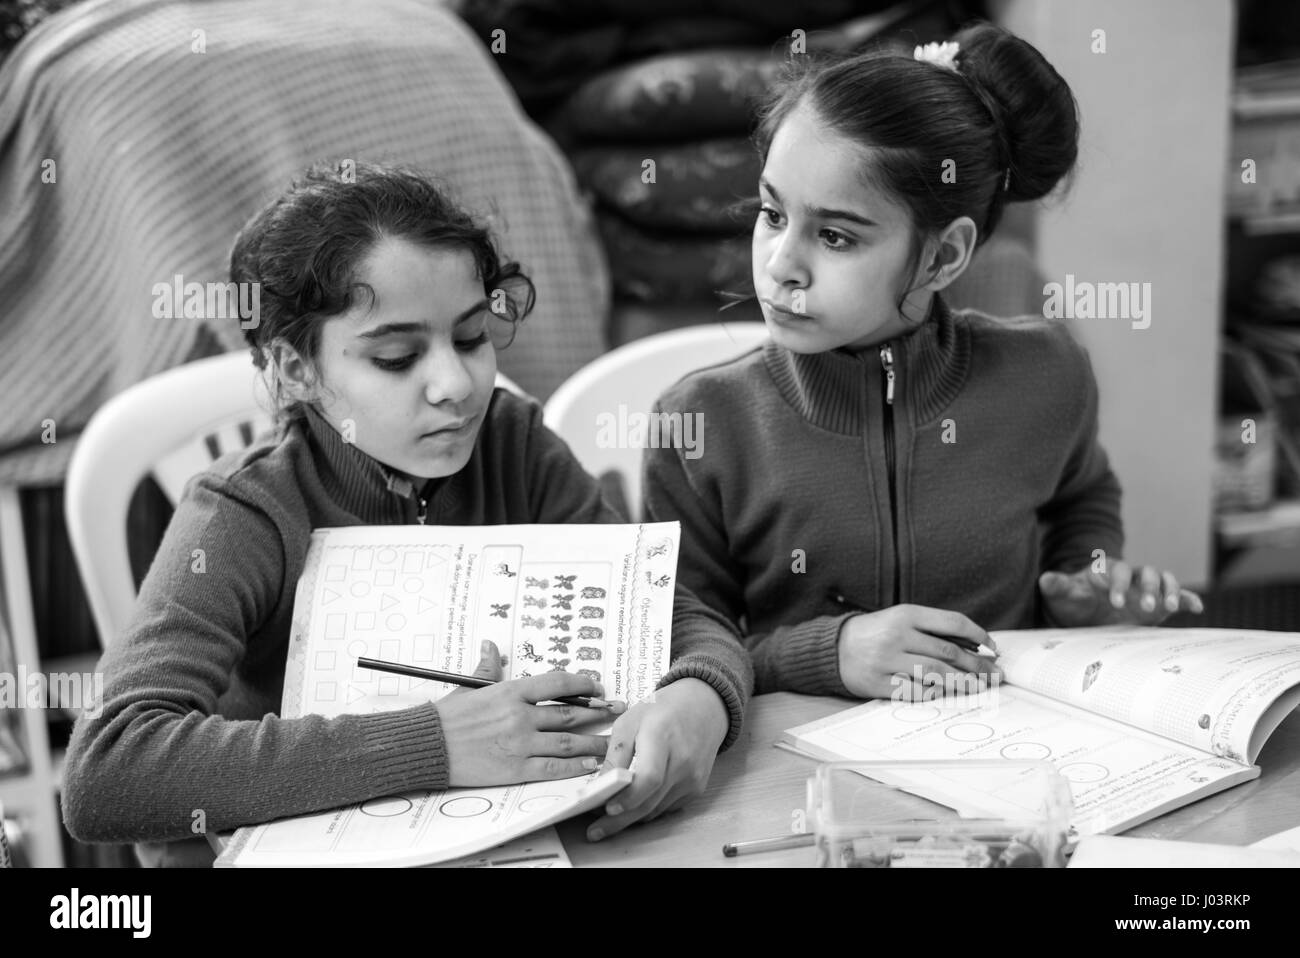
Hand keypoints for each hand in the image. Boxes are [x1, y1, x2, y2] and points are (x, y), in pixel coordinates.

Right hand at [438, 641, 611, 785]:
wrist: (426, 745)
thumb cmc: (446, 717)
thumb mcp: (468, 687)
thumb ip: (487, 667)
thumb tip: (490, 645)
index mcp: (510, 691)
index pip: (557, 683)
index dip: (583, 683)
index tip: (598, 686)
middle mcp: (519, 715)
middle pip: (569, 713)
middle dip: (598, 712)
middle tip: (619, 711)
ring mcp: (519, 743)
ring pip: (567, 741)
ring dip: (594, 742)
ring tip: (614, 743)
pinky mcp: (514, 769)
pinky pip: (552, 767)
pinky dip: (575, 766)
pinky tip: (591, 765)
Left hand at [585, 677, 728, 841]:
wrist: (703, 706)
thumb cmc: (663, 710)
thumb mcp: (630, 720)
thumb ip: (616, 753)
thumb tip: (598, 785)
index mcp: (662, 737)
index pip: (650, 776)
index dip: (629, 796)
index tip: (607, 807)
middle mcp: (682, 761)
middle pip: (650, 800)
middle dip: (620, 820)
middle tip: (594, 832)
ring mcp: (693, 778)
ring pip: (656, 809)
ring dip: (631, 818)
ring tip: (605, 822)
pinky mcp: (696, 788)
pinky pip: (666, 807)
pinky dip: (647, 810)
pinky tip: (631, 809)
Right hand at [837, 605, 999, 699]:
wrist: (834, 648)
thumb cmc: (877, 633)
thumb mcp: (901, 619)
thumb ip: (933, 629)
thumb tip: (975, 647)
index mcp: (906, 614)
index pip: (953, 622)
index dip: (978, 635)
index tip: (992, 648)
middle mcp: (897, 635)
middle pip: (949, 652)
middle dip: (977, 666)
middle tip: (994, 675)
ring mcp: (887, 660)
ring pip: (936, 673)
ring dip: (963, 683)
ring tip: (978, 688)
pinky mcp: (878, 682)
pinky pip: (914, 691)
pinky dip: (934, 693)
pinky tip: (946, 693)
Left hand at [1039, 559, 1202, 626]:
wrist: (1085, 614)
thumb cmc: (1074, 600)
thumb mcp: (1063, 595)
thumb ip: (1057, 586)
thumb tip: (1045, 579)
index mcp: (1109, 570)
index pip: (1118, 571)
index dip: (1118, 584)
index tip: (1114, 601)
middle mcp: (1132, 576)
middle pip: (1147, 573)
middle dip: (1148, 587)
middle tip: (1146, 606)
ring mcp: (1147, 589)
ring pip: (1165, 580)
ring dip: (1169, 591)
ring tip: (1169, 607)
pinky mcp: (1159, 603)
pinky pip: (1179, 596)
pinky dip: (1188, 599)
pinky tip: (1196, 608)